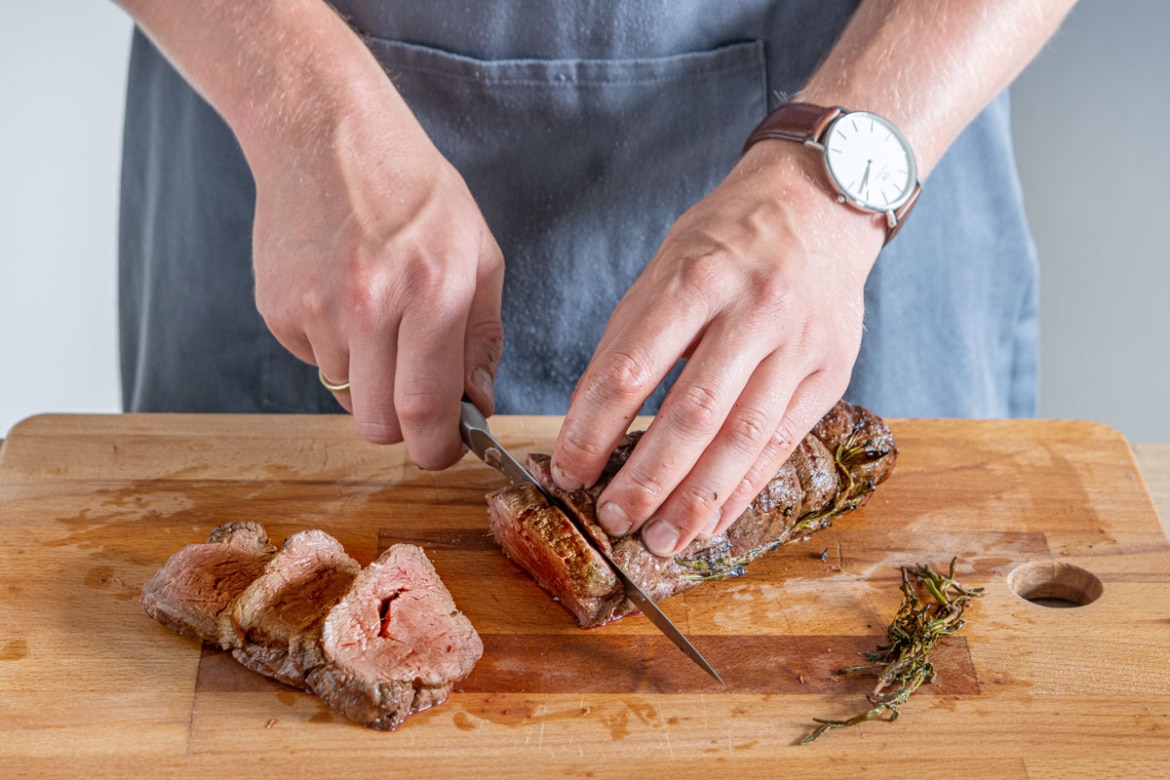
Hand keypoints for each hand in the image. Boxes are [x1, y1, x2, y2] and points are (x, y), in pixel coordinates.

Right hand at [249, 83, 504, 469]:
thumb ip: (482, 336)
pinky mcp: (277, 309)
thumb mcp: (477, 251)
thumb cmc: (414, 192)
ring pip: (346, 396)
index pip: (427, 411)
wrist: (326, 135)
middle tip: (416, 399)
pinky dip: (334, 349)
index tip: (445, 449)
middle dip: (402, 429)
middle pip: (378, 426)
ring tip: (378, 315)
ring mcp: (316, 308)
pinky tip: (343, 296)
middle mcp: (370, 304)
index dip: (438, 449)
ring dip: (369, 379)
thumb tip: (478, 405)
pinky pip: (313, 363)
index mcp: (433, 290)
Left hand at [549, 142, 884, 555]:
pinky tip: (713, 522)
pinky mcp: (829, 373)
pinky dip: (743, 489)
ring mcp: (798, 344)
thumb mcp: (667, 264)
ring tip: (661, 540)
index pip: (633, 367)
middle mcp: (753, 310)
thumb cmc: (728, 238)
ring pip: (744, 438)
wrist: (819, 205)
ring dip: (697, 499)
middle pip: (694, 412)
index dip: (593, 429)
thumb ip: (632, 338)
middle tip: (613, 518)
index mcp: (697, 276)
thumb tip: (590, 422)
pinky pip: (783, 444)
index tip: (568, 471)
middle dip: (647, 477)